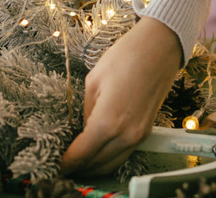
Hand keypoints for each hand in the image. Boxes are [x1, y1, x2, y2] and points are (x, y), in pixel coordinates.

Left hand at [61, 17, 182, 175]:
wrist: (160, 47)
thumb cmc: (126, 56)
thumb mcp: (94, 81)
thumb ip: (86, 111)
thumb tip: (83, 129)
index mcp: (108, 122)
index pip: (81, 154)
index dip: (66, 162)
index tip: (54, 165)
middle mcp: (126, 135)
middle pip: (97, 164)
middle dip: (79, 168)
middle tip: (63, 165)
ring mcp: (139, 135)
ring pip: (112, 163)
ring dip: (94, 166)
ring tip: (78, 161)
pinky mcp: (146, 131)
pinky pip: (124, 153)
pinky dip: (109, 157)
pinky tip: (98, 151)